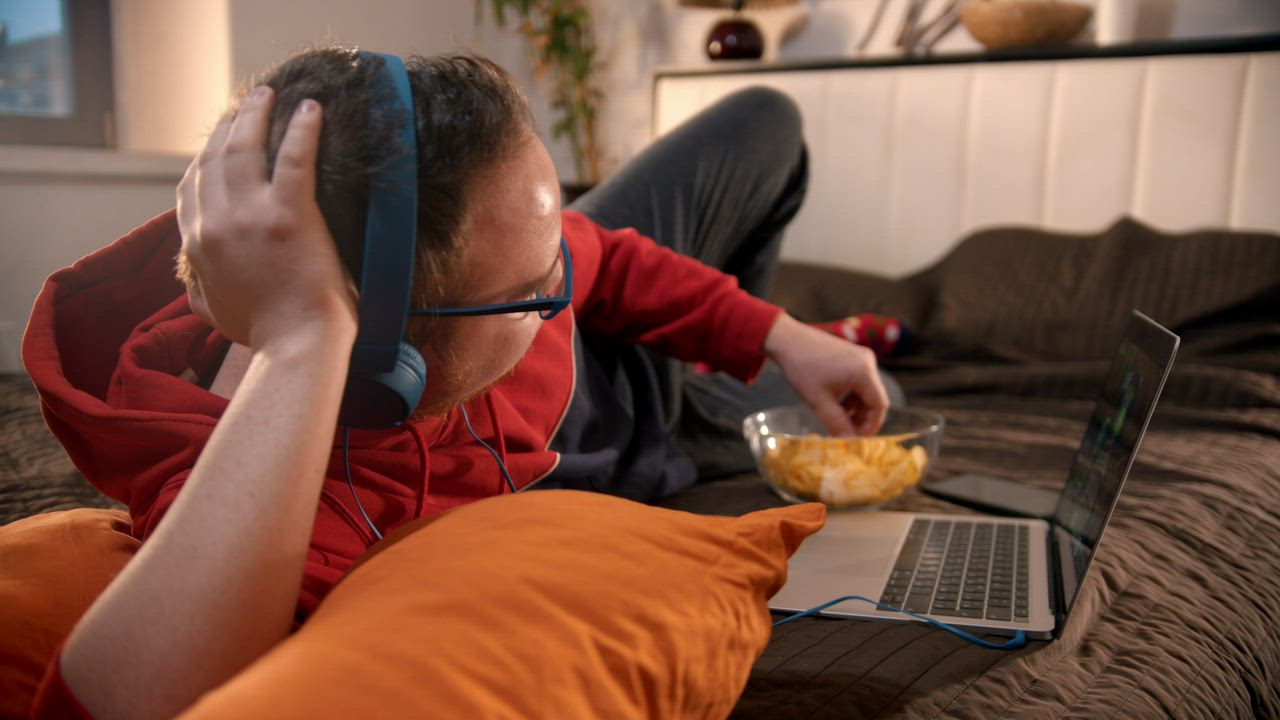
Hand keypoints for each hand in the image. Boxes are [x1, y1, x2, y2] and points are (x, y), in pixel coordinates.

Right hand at [176, 87, 355, 352]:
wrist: (296, 348)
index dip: (203, 156)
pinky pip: (293, 156)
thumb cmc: (265, 336)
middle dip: (226, 125)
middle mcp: (215, 223)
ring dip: (256, 113)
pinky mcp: (289, 214)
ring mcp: (250, 215)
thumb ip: (197, 286)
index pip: (191, 187)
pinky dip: (302, 128)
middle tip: (245, 104)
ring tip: (268, 94)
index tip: (218, 138)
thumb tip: (189, 274)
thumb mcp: (212, 312)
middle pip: (213, 157)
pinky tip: (312, 109)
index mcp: (197, 245)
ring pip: (245, 147)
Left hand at [763, 313, 888, 436]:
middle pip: (875, 397)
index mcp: (864, 372)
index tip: (857, 440)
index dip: (871, 425)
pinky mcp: (853, 355)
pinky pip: (860, 381)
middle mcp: (868, 362)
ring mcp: (861, 357)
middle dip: (863, 418)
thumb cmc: (802, 369)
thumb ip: (837, 424)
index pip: (880, 405)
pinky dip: (851, 395)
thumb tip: (850, 443)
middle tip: (847, 433)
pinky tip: (836, 402)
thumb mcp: (819, 401)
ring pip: (867, 390)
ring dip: (856, 408)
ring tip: (838, 418)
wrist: (787, 340)